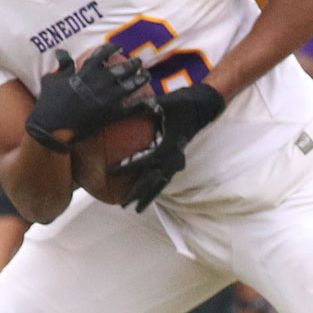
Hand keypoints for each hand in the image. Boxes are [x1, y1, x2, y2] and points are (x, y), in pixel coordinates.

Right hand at [26, 44, 148, 151]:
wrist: (52, 127)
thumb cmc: (49, 102)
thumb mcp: (52, 79)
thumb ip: (62, 65)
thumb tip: (61, 52)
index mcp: (86, 72)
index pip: (102, 54)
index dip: (112, 48)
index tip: (119, 47)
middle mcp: (100, 82)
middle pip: (122, 68)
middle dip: (133, 63)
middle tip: (139, 61)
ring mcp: (108, 98)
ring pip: (131, 86)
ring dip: (141, 80)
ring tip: (147, 76)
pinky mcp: (112, 114)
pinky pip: (132, 108)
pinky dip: (143, 104)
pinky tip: (150, 100)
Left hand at [112, 81, 226, 210]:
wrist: (202, 107)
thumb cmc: (180, 104)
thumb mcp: (160, 102)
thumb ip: (139, 105)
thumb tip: (117, 104)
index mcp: (167, 147)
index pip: (143, 160)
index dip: (127, 167)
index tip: (110, 171)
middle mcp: (173, 158)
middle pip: (153, 181)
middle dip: (138, 194)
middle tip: (123, 206)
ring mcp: (176, 161)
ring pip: (160, 184)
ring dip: (148, 197)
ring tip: (137, 210)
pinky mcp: (178, 160)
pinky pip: (165, 178)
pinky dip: (156, 188)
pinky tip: (148, 195)